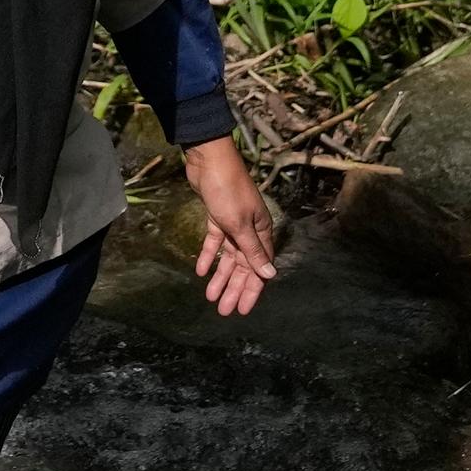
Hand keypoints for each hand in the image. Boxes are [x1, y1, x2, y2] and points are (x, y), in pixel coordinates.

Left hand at [183, 135, 277, 314]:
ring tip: (210, 296)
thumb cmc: (228, 191)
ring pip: (228, 257)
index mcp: (261, 231)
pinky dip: (207, 256)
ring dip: (220, 276)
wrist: (209, 160)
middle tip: (223, 310)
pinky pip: (214, 242)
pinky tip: (200, 271)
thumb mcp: (240, 224)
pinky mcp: (217, 217)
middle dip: (234, 288)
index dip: (252, 289)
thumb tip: (270, 275)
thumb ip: (253, 251)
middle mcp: (250, 230)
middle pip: (243, 265)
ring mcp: (233, 223)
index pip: (259, 267)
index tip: (243, 309)